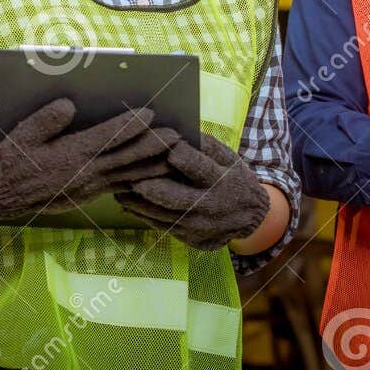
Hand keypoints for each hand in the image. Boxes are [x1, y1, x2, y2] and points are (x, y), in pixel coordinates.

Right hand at [0, 98, 176, 219]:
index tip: (150, 112)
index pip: (107, 137)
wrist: (7, 195)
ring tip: (177, 156)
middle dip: (154, 145)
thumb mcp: (22, 135)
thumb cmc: (15, 160)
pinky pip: (122, 186)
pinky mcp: (92, 194)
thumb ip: (46, 120)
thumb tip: (69, 105)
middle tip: (177, 136)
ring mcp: (91, 185)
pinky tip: (156, 176)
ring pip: (130, 174)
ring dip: (154, 164)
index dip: (130, 124)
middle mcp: (87, 171)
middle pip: (127, 157)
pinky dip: (141, 180)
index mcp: (72, 154)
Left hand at [114, 135, 270, 250]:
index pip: (197, 167)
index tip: (163, 144)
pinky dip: (143, 215)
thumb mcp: (229, 157)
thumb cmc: (234, 178)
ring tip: (119, 188)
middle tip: (128, 175)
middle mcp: (208, 205)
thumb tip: (179, 131)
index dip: (180, 156)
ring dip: (137, 203)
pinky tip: (128, 203)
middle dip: (148, 186)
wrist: (250, 217)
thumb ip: (206, 145)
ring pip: (161, 215)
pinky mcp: (189, 238)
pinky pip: (161, 227)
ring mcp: (197, 225)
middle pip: (173, 196)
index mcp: (220, 181)